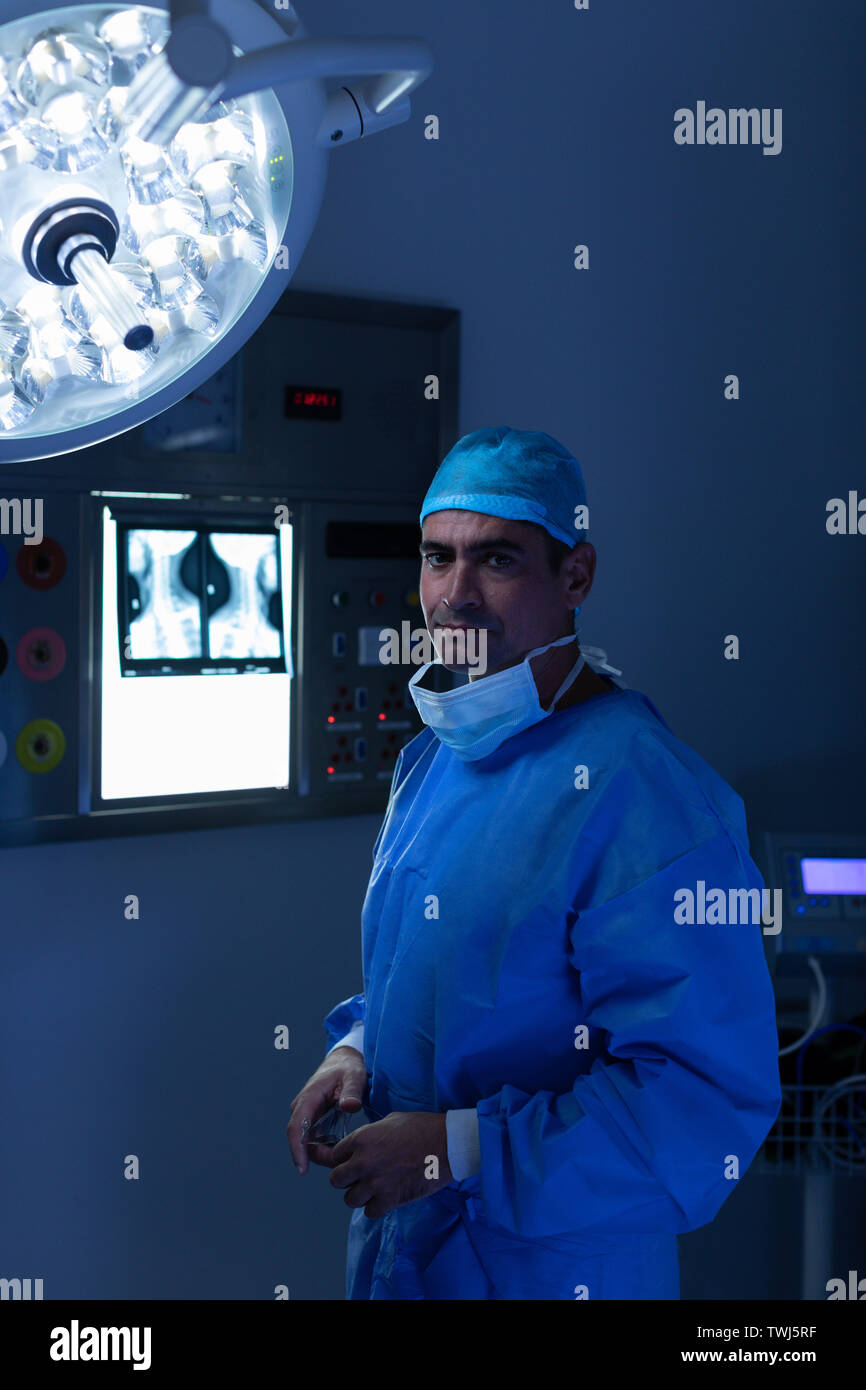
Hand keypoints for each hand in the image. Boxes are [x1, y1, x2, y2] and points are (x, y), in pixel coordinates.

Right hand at [287, 1046, 366, 1175]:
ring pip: (306, 1141)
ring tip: (342, 1161)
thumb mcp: (354, 1076)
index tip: (302, 1169)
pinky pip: (313, 1137)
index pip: (296, 1128)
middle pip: (300, 1139)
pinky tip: (340, 1152)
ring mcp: (306, 1113)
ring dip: (320, 1153)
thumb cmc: (348, 1068)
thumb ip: (352, 1091)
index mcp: (309, 1097)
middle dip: (315, 1156)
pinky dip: (324, 1147)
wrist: (344, 1060)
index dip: (297, 1150)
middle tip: (337, 1166)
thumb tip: (349, 1106)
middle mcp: (302, 1107)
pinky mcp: (312, 1118)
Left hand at [326, 1111, 453, 1219]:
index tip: (351, 1160)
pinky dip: (375, 1207)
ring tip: (372, 1188)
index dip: (343, 1158)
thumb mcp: (391, 1120)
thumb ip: (371, 1134)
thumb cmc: (423, 1127)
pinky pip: (369, 1212)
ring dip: (359, 1195)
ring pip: (349, 1199)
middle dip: (346, 1178)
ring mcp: (375, 1183)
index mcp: (362, 1138)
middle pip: (336, 1179)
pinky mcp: (390, 1200)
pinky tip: (384, 1197)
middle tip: (359, 1176)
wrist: (448, 1144)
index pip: (335, 1154)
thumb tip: (364, 1143)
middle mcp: (363, 1162)